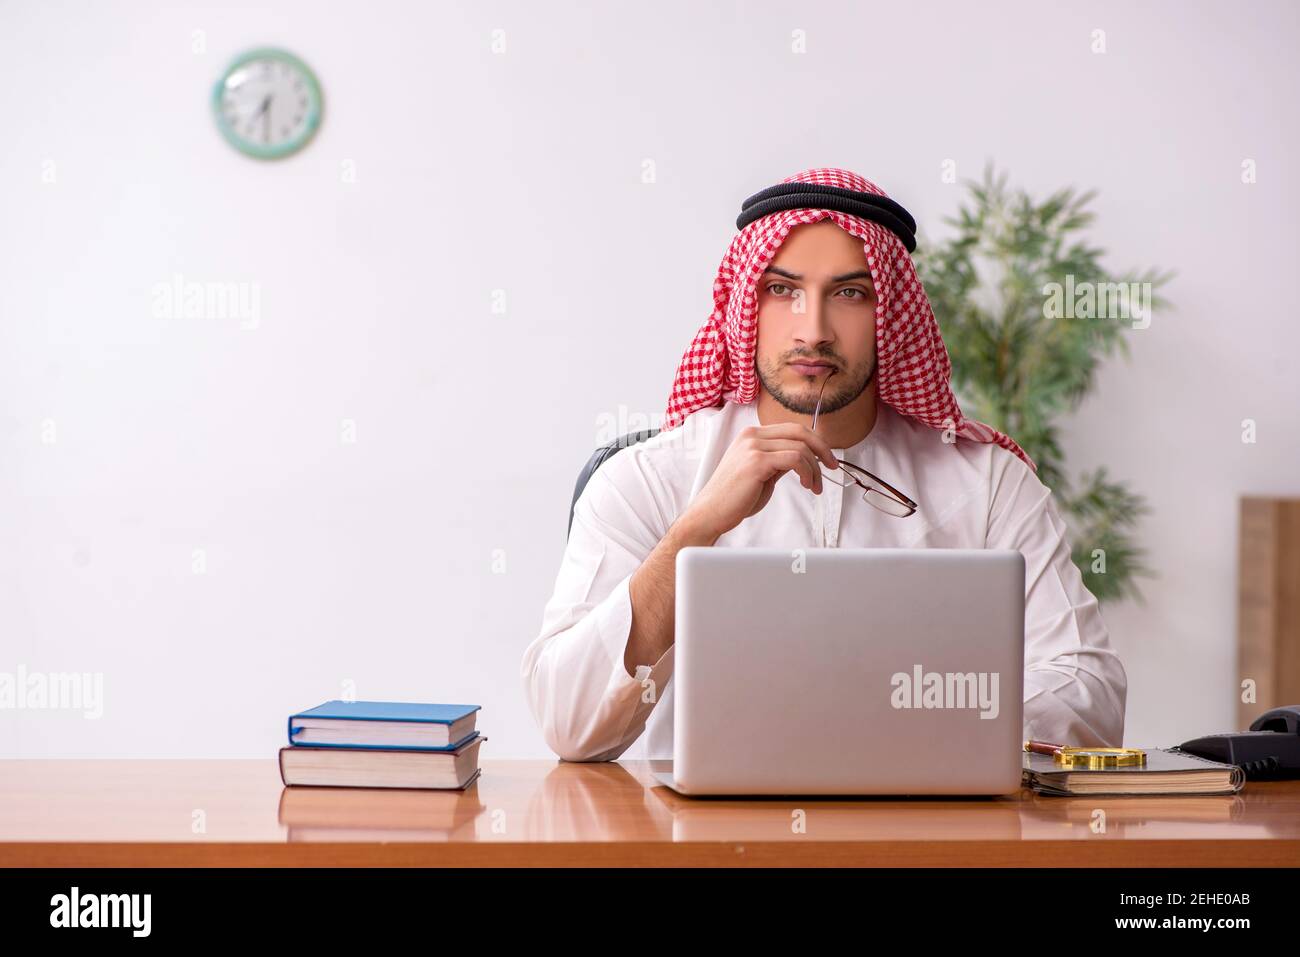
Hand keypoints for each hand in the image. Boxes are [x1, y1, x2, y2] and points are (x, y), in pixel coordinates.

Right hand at [681, 422, 837, 539]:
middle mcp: (751, 435)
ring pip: (800, 448)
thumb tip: (803, 458)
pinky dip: (807, 472)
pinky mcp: (756, 462)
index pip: (792, 429)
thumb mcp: (760, 473)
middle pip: (800, 432)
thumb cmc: (734, 498)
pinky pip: (795, 459)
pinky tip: (807, 485)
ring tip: (814, 486)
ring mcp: (753, 446)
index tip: (826, 458)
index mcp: (751, 435)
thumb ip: (778, 461)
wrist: (711, 513)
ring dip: (814, 469)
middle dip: (822, 449)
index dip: (814, 441)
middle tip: (832, 466)